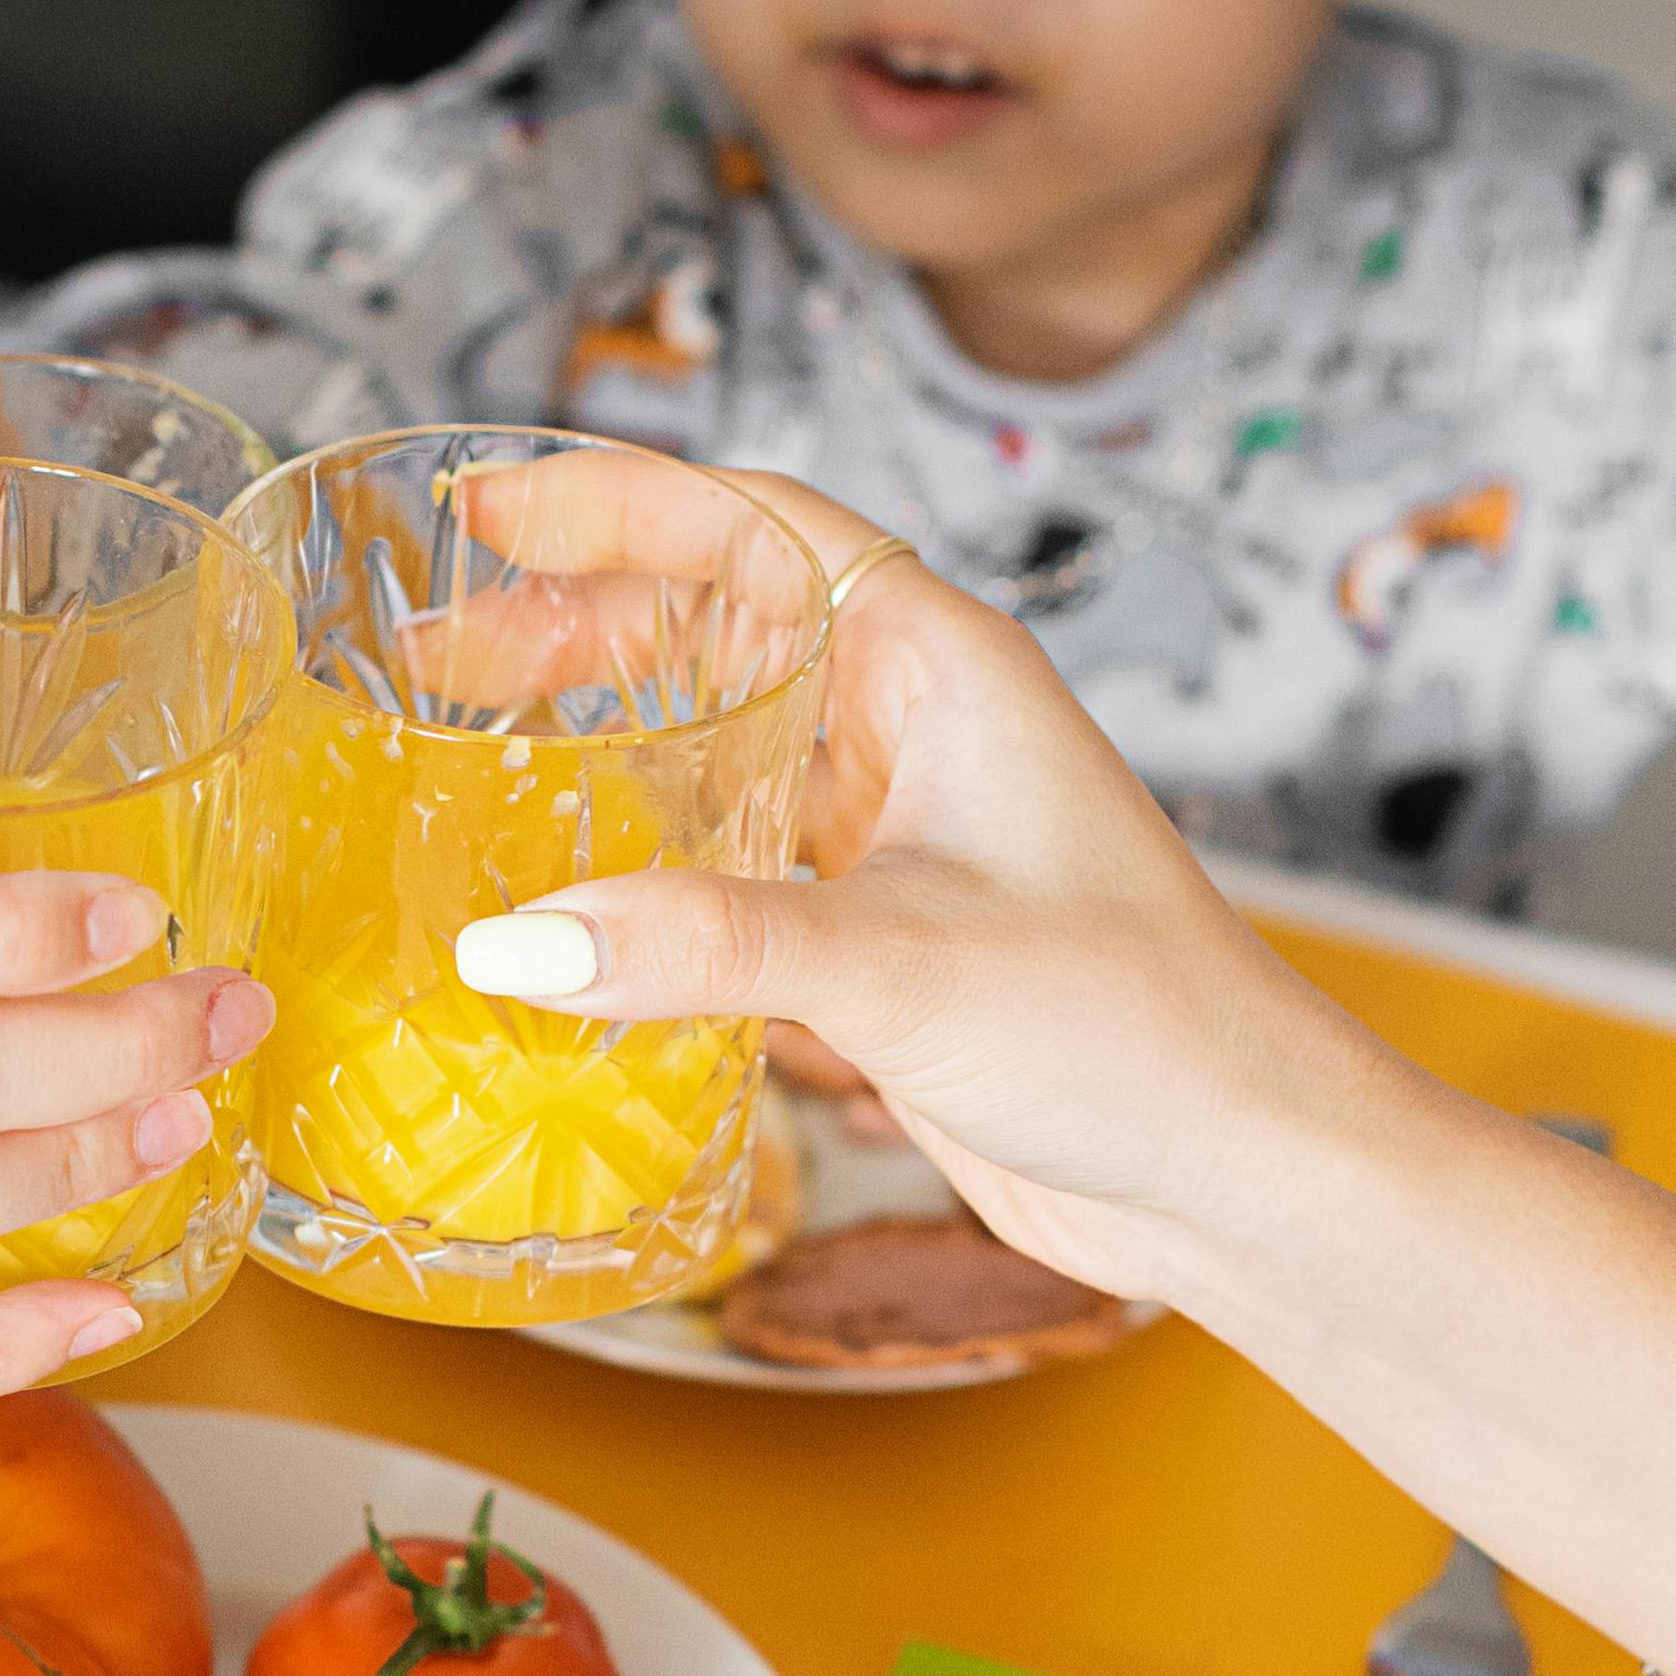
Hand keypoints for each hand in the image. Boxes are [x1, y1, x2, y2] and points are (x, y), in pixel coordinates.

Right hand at [444, 473, 1378, 1308]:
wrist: (1243, 1175)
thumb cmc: (1145, 1030)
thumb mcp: (902, 966)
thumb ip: (703, 943)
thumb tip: (519, 937)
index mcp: (944, 668)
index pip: (757, 525)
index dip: (618, 499)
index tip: (490, 503)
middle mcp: (919, 730)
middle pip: (717, 626)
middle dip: (574, 623)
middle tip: (432, 648)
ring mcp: (900, 833)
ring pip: (720, 744)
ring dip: (599, 739)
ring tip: (466, 750)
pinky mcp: (883, 938)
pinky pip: (735, 864)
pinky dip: (644, 861)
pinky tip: (565, 899)